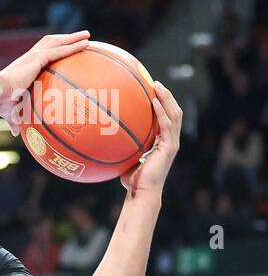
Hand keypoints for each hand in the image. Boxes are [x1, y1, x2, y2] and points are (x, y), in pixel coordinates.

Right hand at [0, 31, 91, 126]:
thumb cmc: (1, 102)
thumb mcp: (11, 111)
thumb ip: (16, 120)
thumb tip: (16, 134)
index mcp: (24, 66)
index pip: (40, 53)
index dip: (52, 48)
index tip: (63, 48)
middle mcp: (29, 57)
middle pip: (50, 42)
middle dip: (66, 38)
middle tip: (81, 36)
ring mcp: (34, 56)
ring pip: (57, 42)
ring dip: (72, 38)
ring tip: (87, 35)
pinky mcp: (38, 58)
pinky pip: (59, 50)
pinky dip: (73, 46)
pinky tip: (86, 43)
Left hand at [120, 79, 180, 197]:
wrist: (141, 192)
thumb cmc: (130, 179)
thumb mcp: (125, 157)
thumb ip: (120, 146)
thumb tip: (100, 136)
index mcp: (162, 141)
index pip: (166, 117)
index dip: (161, 103)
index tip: (150, 90)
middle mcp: (170, 140)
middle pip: (173, 112)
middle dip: (166, 96)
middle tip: (154, 83)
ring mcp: (172, 143)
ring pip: (174, 115)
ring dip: (167, 98)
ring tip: (157, 86)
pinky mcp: (170, 147)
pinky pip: (167, 125)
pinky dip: (162, 112)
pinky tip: (154, 101)